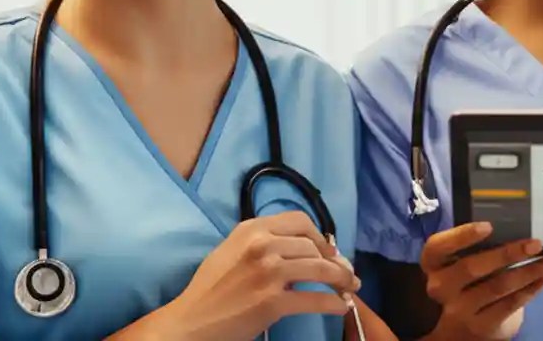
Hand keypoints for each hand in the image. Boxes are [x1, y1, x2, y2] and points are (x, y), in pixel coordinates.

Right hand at [155, 211, 357, 340]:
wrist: (193, 320)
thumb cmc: (210, 288)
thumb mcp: (231, 250)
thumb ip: (260, 242)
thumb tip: (298, 246)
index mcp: (251, 229)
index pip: (299, 221)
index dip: (320, 235)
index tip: (328, 250)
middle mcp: (261, 245)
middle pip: (313, 246)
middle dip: (335, 260)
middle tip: (344, 273)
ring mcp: (268, 273)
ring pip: (320, 269)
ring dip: (341, 280)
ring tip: (350, 288)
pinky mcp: (273, 302)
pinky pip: (315, 299)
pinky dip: (334, 304)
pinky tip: (342, 306)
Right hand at [421, 222, 542, 340]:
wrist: (459, 329)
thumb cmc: (465, 283)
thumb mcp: (459, 262)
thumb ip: (475, 246)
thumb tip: (516, 224)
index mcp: (433, 264)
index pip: (438, 247)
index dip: (462, 236)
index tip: (489, 226)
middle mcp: (441, 287)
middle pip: (472, 267)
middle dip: (507, 254)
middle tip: (535, 243)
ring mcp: (460, 309)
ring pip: (499, 286)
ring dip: (531, 270)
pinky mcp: (483, 325)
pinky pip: (513, 303)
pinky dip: (534, 286)